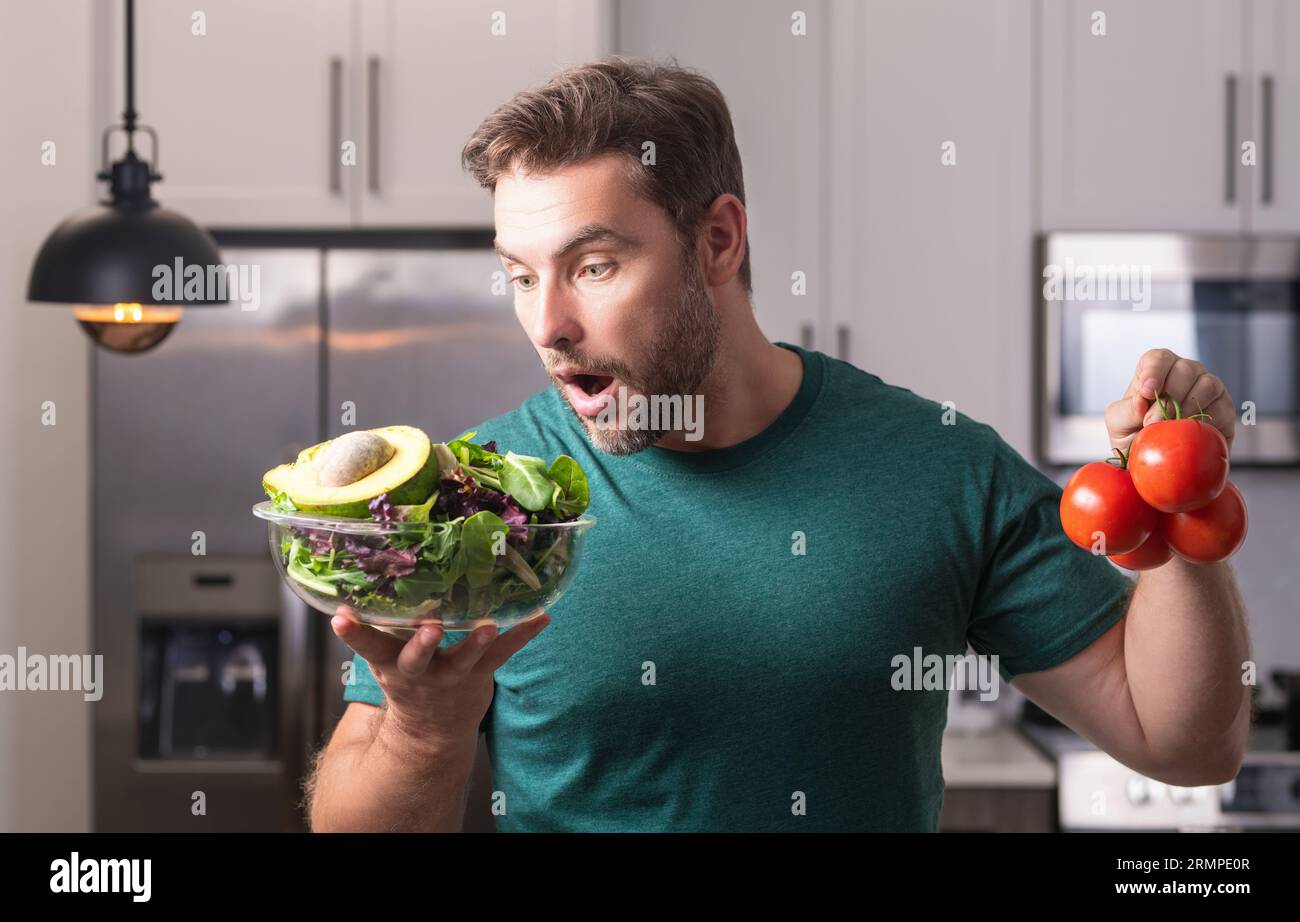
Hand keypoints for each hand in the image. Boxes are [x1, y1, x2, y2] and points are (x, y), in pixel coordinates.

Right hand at [331, 606, 550, 748]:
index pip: (368, 647)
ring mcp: (452, 675)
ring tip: (490, 625)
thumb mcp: (384, 661)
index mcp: (391, 664)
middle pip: (417, 658)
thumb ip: (371, 631)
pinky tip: (542, 617)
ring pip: (465, 658)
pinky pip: (503, 654)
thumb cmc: (407, 679)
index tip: (340, 617)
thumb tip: (340, 600)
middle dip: (422, 643)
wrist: (431, 733)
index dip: (354, 634)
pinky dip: (523, 634)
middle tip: (430, 628)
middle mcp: (421, 672)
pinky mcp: (480, 674)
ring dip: (477, 641)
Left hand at [1105, 348, 1234, 453]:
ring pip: (1207, 384)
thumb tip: (1141, 402)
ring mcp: (1207, 388)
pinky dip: (1207, 420)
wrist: (1157, 461)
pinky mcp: (1224, 408)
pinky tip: (1192, 434)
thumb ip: (1126, 411)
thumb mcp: (1119, 424)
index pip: (1158, 358)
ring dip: (1188, 407)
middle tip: (1153, 422)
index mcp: (1156, 369)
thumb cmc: (1133, 436)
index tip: (1146, 392)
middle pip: (1185, 369)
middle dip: (1169, 397)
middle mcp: (1185, 372)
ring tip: (1172, 429)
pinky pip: (1222, 407)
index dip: (1153, 371)